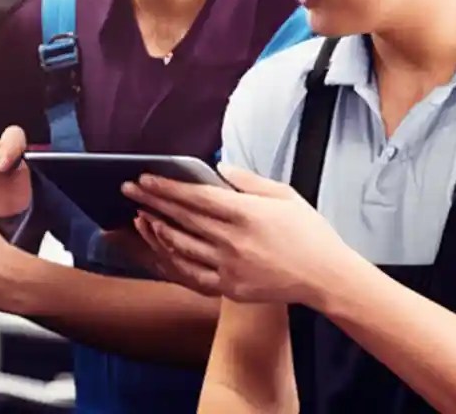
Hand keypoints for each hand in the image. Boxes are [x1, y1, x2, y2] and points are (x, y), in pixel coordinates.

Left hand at [122, 165, 358, 305]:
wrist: (326, 276)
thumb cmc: (309, 233)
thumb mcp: (284, 195)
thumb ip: (248, 181)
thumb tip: (219, 168)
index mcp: (246, 214)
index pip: (195, 197)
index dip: (166, 187)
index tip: (145, 178)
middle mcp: (233, 240)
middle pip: (182, 218)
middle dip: (152, 201)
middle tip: (128, 190)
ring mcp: (229, 266)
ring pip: (182, 245)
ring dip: (157, 229)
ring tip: (141, 215)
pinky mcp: (230, 287)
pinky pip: (192, 272)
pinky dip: (173, 259)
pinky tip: (162, 247)